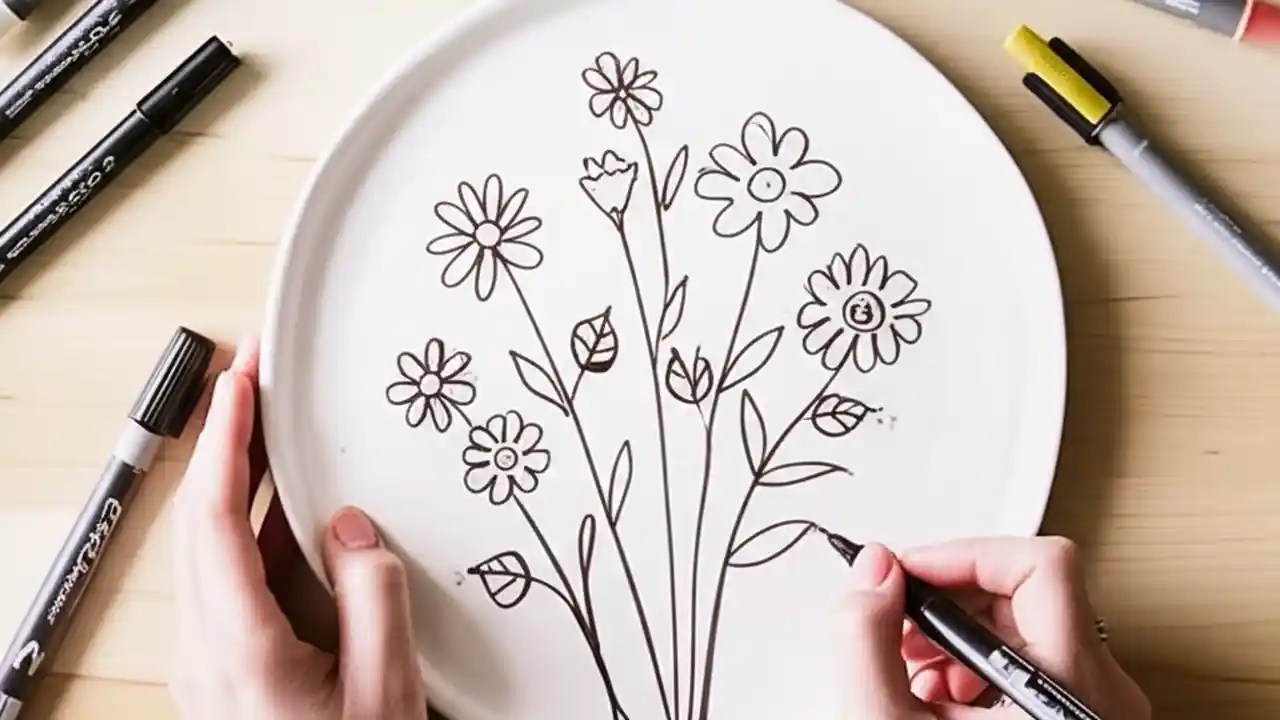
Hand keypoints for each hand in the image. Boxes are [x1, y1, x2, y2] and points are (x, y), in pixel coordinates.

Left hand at [170, 341, 427, 719]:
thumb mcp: (386, 695)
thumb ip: (374, 602)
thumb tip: (354, 528)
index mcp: (241, 650)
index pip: (215, 520)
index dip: (225, 441)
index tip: (240, 383)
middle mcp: (208, 649)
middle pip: (202, 520)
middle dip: (228, 439)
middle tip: (259, 379)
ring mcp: (212, 656)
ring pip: (213, 542)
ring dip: (242, 476)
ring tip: (277, 422)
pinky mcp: (228, 659)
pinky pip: (232, 571)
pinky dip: (256, 519)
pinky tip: (291, 497)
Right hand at [840, 539, 1150, 718]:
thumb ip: (865, 639)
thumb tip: (872, 573)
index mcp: (1068, 691)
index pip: (1038, 565)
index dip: (961, 555)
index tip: (907, 573)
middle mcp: (1103, 698)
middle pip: (1029, 592)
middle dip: (949, 599)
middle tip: (898, 623)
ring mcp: (1099, 715)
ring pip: (1031, 629)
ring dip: (958, 636)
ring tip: (911, 671)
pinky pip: (1035, 666)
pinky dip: (979, 668)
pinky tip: (937, 700)